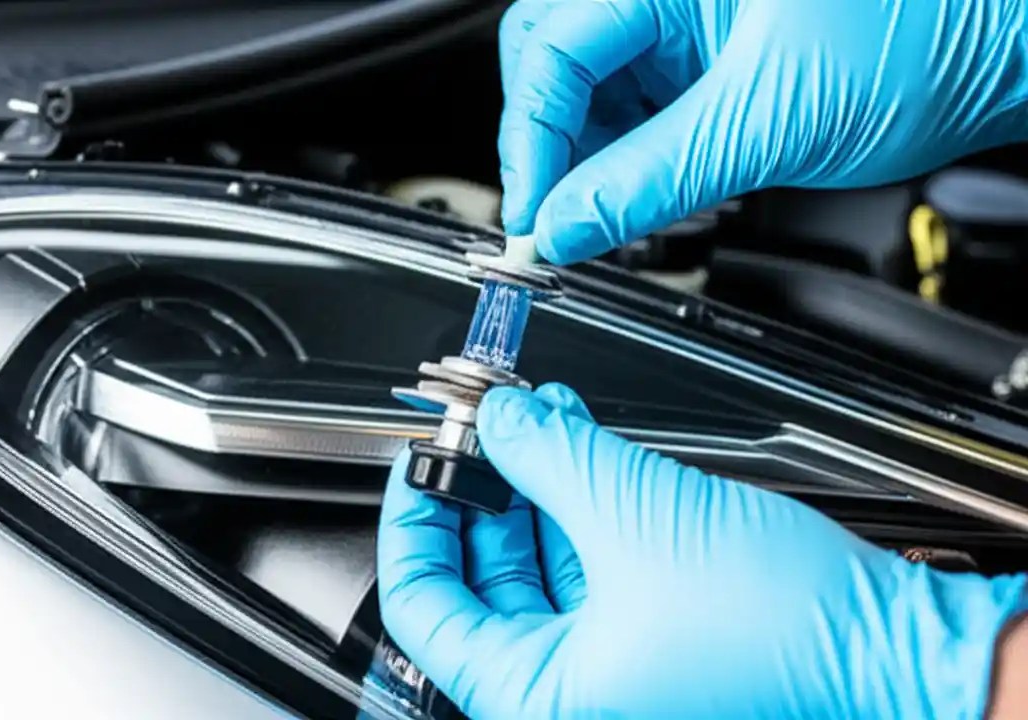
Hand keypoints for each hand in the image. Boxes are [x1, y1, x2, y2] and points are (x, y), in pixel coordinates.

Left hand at [377, 382, 1027, 718]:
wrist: (903, 651)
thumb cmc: (787, 631)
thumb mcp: (636, 516)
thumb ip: (547, 456)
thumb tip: (496, 420)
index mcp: (540, 702)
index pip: (424, 612)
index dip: (412, 523)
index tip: (418, 462)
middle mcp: (571, 698)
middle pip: (481, 585)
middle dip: (481, 492)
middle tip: (478, 427)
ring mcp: (614, 672)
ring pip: (538, 572)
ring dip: (534, 487)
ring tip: (531, 419)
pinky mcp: (655, 640)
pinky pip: (591, 570)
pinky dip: (580, 506)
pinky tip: (579, 444)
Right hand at [497, 0, 1027, 262]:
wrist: (1003, 50)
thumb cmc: (927, 39)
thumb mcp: (762, 124)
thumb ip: (647, 181)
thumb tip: (564, 227)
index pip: (553, 47)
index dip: (532, 139)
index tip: (537, 215)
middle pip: (551, 54)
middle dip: (546, 139)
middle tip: (554, 213)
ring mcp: (684, 14)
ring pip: (588, 81)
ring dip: (581, 151)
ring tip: (600, 207)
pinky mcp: (704, 50)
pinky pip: (632, 98)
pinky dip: (622, 150)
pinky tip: (633, 186)